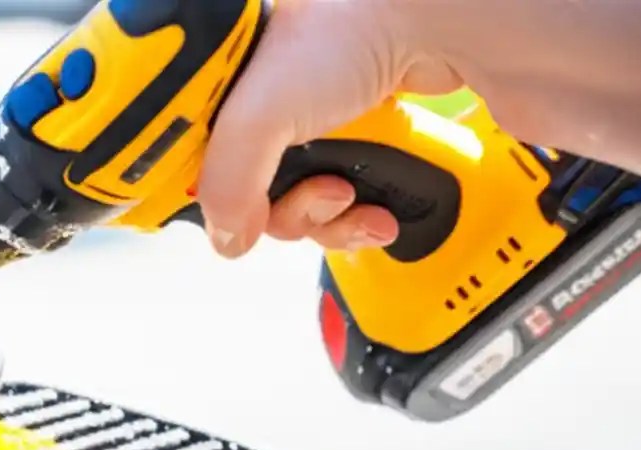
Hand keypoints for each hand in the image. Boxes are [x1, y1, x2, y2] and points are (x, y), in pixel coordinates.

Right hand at [196, 0, 461, 258]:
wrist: (442, 21)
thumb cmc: (349, 32)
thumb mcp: (259, 112)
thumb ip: (226, 181)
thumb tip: (227, 237)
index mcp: (228, 88)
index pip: (198, 163)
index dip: (214, 197)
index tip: (235, 214)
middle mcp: (269, 108)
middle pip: (253, 198)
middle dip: (288, 212)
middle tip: (321, 192)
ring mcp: (317, 129)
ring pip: (301, 210)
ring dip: (330, 221)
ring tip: (355, 199)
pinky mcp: (362, 146)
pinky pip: (345, 208)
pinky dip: (361, 220)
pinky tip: (379, 213)